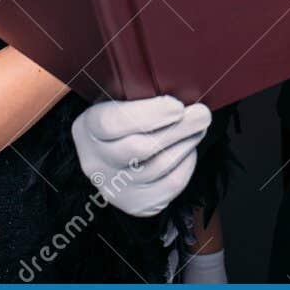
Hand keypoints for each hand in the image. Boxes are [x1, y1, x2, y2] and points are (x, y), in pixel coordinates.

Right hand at [71, 96, 211, 216]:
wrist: (109, 155)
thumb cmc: (121, 119)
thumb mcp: (116, 100)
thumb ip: (137, 93)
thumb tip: (178, 85)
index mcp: (87, 129)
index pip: (113, 123)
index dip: (148, 115)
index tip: (176, 105)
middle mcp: (96, 162)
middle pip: (140, 148)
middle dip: (177, 129)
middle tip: (202, 114)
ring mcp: (114, 187)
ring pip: (159, 166)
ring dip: (186, 144)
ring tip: (199, 127)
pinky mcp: (136, 203)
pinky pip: (170, 185)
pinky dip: (186, 165)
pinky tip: (189, 150)